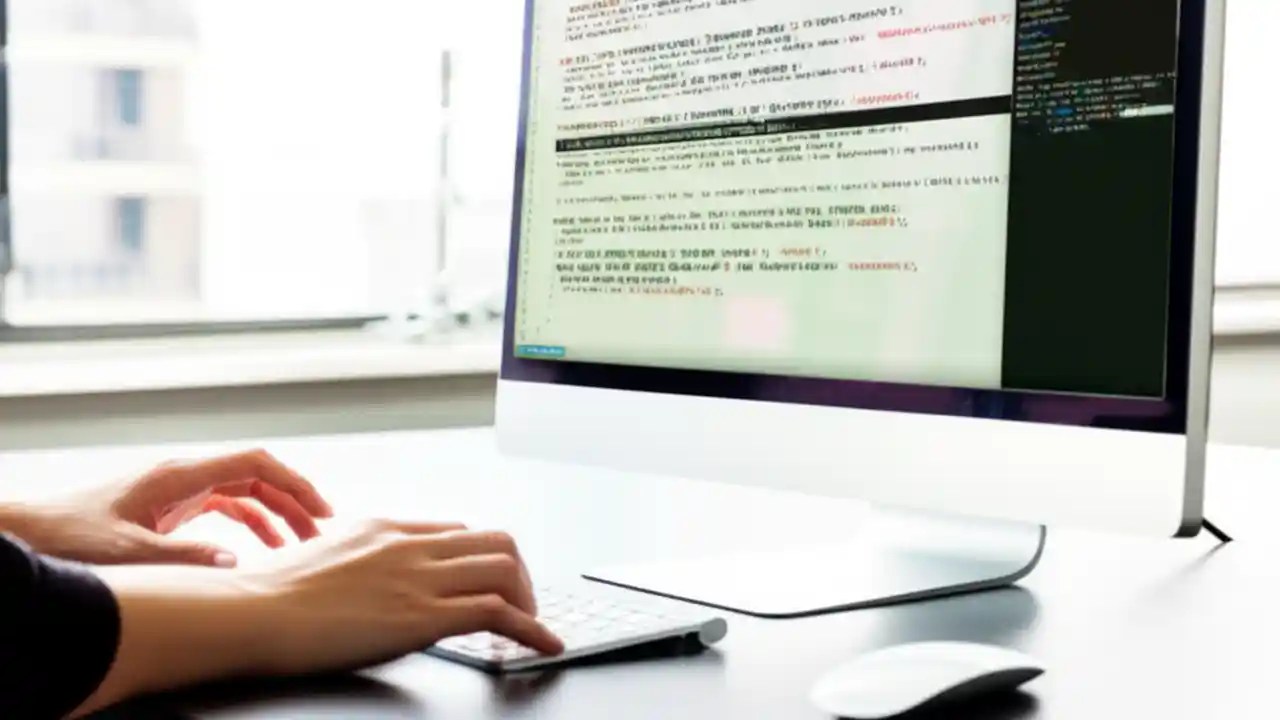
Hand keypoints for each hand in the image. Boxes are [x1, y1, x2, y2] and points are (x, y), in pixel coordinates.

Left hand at [0, 449, 332, 567]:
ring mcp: (181, 488)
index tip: (320, 509)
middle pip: (258, 475)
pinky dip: (253, 522)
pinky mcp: (174, 505)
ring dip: (277, 512)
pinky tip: (265, 547)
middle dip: (295, 499)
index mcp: (180, 475)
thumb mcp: (127, 550)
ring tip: (302, 543)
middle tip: (324, 531)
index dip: (293, 482)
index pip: (254, 463)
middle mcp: (186, 474)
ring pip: (246, 491)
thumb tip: (237, 559)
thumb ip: (182, 554)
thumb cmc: (72, 535)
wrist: (35, 529)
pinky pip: (227, 505)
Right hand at [242, 519, 559, 673]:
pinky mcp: (422, 615)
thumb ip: (353, 562)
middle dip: (517, 573)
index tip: (492, 578)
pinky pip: (498, 613)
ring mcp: (419, 578)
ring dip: (529, 599)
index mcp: (385, 529)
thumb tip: (360, 580)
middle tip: (520, 602)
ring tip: (533, 626)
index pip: (456, 532)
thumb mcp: (320, 558)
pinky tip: (544, 645)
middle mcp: (410, 546)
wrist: (253, 610)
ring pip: (505, 568)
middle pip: (493, 540)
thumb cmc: (270, 594)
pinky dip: (532, 630)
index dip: (481, 559)